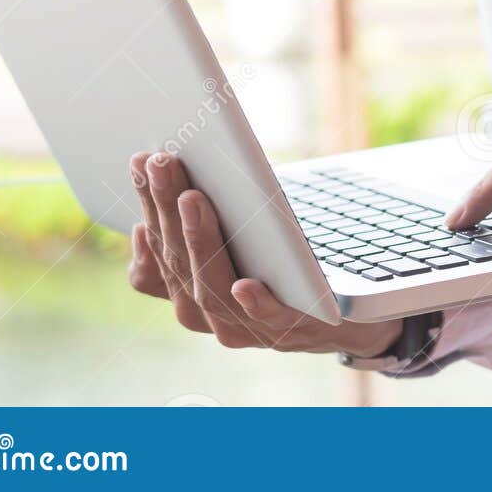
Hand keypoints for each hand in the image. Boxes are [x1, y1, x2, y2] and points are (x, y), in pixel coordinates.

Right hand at [126, 152, 400, 357]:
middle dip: (165, 209)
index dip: (145, 210)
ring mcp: (249, 329)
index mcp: (191, 293)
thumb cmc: (287, 266)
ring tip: (192, 198)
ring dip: (200, 242)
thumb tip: (180, 174)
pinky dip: (254, 303)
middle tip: (161, 160)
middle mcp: (211, 316)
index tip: (138, 164)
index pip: (154, 258)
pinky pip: (270, 320)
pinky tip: (245, 283)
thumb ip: (208, 220)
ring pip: (211, 291)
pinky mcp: (295, 331)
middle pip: (178, 264)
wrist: (352, 314)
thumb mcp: (242, 239)